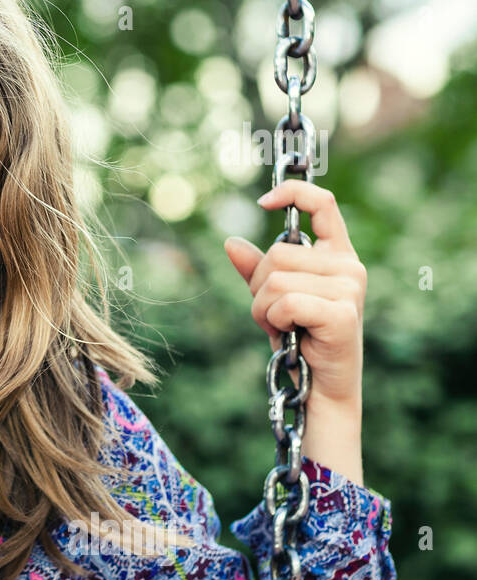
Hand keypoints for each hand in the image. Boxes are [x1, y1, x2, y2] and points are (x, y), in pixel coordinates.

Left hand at [223, 179, 364, 407]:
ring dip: (263, 309)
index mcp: (337, 255)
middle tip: (272, 314)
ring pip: (275, 280)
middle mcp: (349, 266)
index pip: (324, 204)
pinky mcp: (342, 313)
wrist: (320, 388)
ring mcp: (349, 288)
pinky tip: (290, 335)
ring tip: (281, 327)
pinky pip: (285, 303)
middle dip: (259, 286)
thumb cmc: (300, 341)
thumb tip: (230, 242)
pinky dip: (274, 321)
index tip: (263, 201)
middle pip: (278, 253)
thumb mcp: (273, 300)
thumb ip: (256, 271)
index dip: (294, 191)